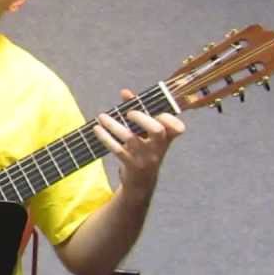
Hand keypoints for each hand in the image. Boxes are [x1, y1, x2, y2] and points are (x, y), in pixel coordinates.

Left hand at [93, 88, 185, 202]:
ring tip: (102, 116)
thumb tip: (125, 92)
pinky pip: (117, 149)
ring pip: (131, 138)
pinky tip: (97, 129)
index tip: (159, 112)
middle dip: (142, 117)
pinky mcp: (131, 165)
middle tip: (128, 112)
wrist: (141, 182)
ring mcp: (145, 157)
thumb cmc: (143, 150)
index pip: (177, 128)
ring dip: (114, 125)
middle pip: (157, 130)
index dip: (170, 119)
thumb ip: (137, 110)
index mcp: (166, 138)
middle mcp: (158, 147)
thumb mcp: (145, 133)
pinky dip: (105, 137)